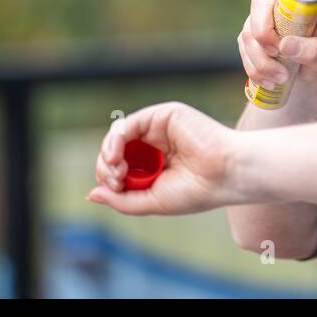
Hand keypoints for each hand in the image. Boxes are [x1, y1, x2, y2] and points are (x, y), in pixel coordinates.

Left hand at [87, 101, 238, 214]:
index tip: (117, 188)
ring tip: (117, 169)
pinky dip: (117, 138)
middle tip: (116, 179)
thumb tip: (91, 193)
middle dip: (106, 166)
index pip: (119, 166)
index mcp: (155, 165)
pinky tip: (117, 154)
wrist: (225, 175)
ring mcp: (159, 128)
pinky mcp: (164, 115)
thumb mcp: (151, 201)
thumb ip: (121, 199)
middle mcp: (155, 144)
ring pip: (118, 136)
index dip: (109, 176)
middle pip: (115, 150)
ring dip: (108, 153)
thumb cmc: (196, 191)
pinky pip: (129, 123)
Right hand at [238, 0, 316, 90]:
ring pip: (250, 30)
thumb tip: (284, 45)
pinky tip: (269, 81)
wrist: (309, 75)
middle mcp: (287, 0)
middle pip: (263, 1)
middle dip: (264, 31)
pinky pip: (244, 47)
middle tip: (277, 52)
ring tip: (281, 77)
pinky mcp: (251, 33)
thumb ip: (313, 51)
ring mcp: (266, 15)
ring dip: (262, 59)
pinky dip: (255, 67)